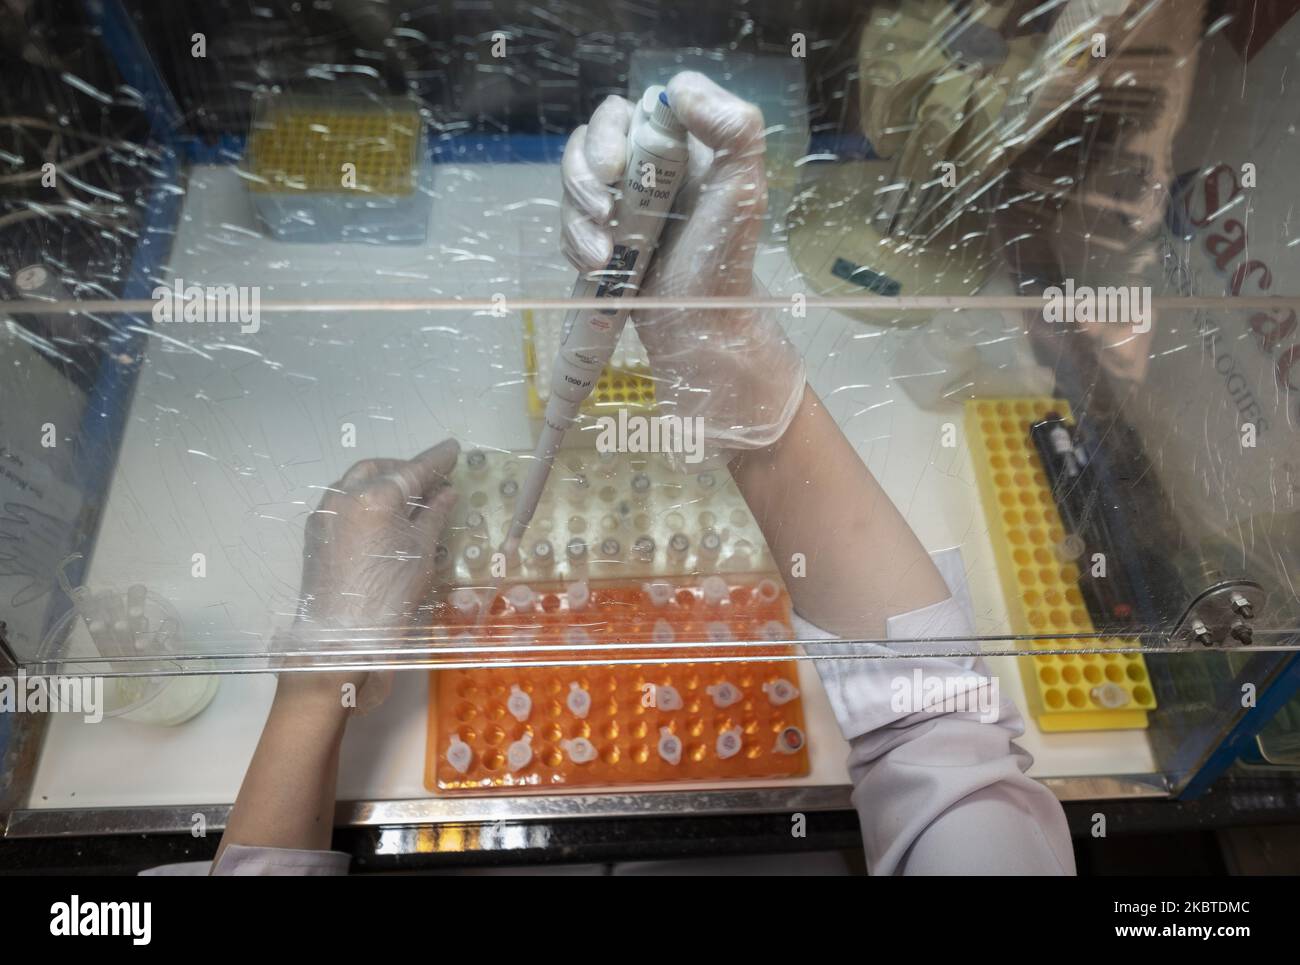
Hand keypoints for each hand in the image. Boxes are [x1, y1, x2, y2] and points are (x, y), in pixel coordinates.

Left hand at [297, 439, 458, 630]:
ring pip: (354, 482)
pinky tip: (379, 518)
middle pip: (377, 468)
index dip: (436, 459)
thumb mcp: (421, 552)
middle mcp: (344, 496)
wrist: (342, 637)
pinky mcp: (314, 531)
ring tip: (404, 498)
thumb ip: (433, 515)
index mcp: (375, 497)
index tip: (453, 449)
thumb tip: (446, 492)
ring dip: (380, 482)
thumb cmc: (390, 595)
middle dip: (402, 469)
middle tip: (428, 479)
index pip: (413, 470)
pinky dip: (362, 500)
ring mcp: (325, 513)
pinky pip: (340, 502)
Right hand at [561, 72, 804, 456]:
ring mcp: (619, 204)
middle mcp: (646, 169)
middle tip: (603, 209)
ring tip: (603, 253)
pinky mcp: (601, 238)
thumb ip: (732, 126)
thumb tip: (677, 89)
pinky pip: (568, 224)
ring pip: (572, 182)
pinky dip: (575, 244)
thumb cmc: (724, 258)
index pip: (630, 111)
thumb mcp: (743, 187)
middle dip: (584, 173)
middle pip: (589, 140)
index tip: (619, 167)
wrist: (700, 327)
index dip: (611, 131)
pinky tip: (599, 267)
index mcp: (679, 147)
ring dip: (577, 215)